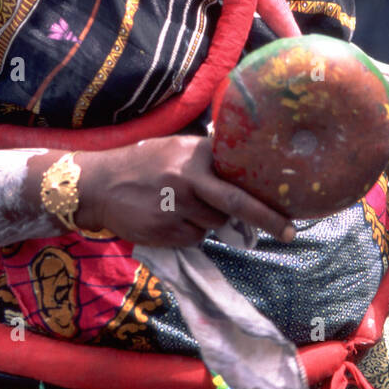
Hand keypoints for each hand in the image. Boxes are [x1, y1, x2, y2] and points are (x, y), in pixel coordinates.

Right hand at [77, 137, 295, 247]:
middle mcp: (188, 179)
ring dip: (206, 221)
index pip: (238, 175)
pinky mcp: (165, 231)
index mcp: (194, 154)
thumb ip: (206, 161)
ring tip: (179, 206)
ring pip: (213, 225)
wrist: (97, 184)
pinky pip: (194, 238)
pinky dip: (188, 232)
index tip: (289, 205)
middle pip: (236, 205)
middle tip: (290, 232)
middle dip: (267, 220)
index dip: (264, 193)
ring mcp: (176, 207)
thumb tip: (244, 179)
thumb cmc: (141, 163)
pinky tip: (168, 218)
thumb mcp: (175, 149)